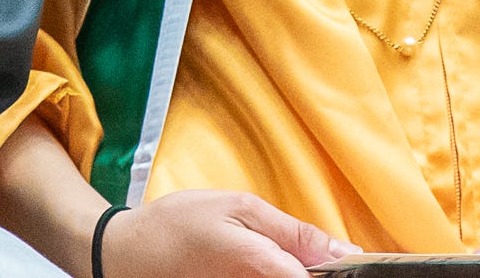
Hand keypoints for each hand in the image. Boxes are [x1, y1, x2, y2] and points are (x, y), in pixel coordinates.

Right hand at [97, 191, 350, 277]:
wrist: (127, 256)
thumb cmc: (178, 225)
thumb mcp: (237, 208)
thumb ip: (291, 231)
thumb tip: (342, 250)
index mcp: (263, 267)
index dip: (342, 269)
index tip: (352, 260)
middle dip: (315, 271)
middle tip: (306, 254)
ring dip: (294, 271)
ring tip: (275, 258)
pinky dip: (273, 275)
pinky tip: (262, 266)